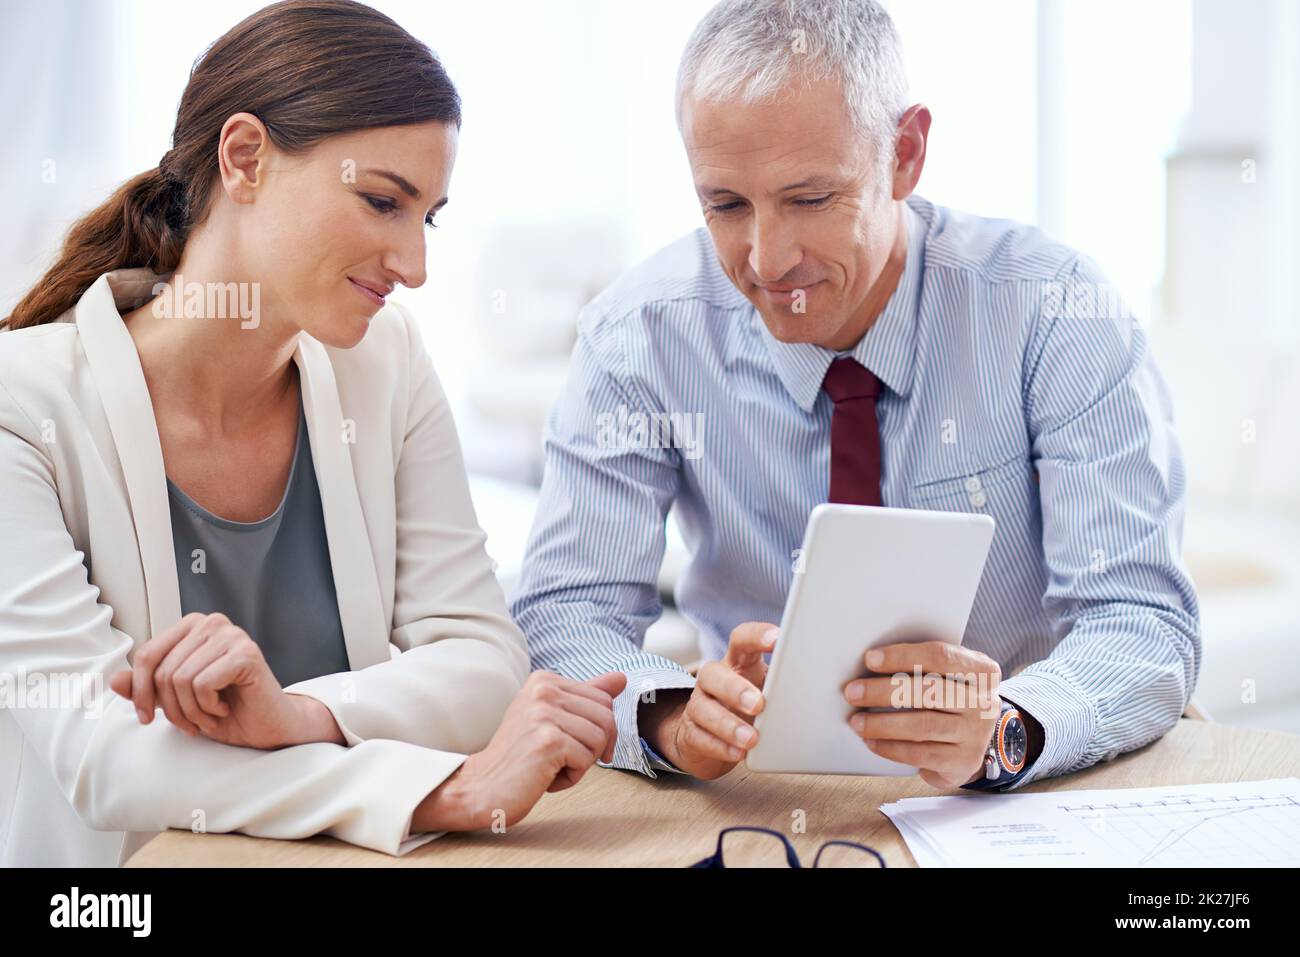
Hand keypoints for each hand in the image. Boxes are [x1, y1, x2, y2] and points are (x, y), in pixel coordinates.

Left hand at [108, 612, 339, 748]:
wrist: (267, 727)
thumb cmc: (226, 710)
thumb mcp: (177, 701)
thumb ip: (147, 688)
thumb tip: (114, 680)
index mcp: (193, 626)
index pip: (147, 654)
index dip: (139, 691)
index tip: (146, 718)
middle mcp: (212, 622)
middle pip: (163, 670)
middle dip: (171, 708)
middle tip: (191, 724)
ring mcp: (232, 635)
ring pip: (180, 679)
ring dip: (191, 711)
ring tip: (209, 717)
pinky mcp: (247, 654)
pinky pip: (203, 684)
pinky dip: (208, 707)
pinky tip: (224, 709)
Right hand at [413, 670, 626, 831]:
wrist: (481, 786)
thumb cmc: (520, 756)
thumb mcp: (551, 718)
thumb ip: (585, 697)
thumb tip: (622, 678)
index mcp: (545, 679)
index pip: (603, 699)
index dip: (597, 730)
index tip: (568, 743)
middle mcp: (544, 689)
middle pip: (607, 718)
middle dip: (593, 747)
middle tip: (559, 758)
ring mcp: (545, 713)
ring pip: (600, 739)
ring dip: (581, 763)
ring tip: (549, 765)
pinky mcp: (548, 740)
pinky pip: (587, 760)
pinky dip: (571, 777)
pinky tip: (545, 777)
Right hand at [644, 621, 776, 779]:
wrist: (714, 738)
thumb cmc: (751, 709)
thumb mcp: (769, 690)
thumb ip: (788, 684)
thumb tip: (823, 686)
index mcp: (738, 662)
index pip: (742, 639)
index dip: (757, 636)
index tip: (778, 639)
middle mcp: (713, 679)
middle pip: (713, 674)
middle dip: (735, 688)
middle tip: (758, 705)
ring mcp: (699, 706)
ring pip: (703, 709)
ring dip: (728, 725)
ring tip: (752, 739)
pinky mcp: (691, 733)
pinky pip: (700, 738)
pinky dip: (720, 747)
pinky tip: (739, 754)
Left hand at [842, 640, 1001, 788]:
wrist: (974, 740)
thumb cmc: (950, 699)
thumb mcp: (949, 677)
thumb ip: (922, 666)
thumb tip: (871, 662)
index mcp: (982, 671)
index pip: (941, 657)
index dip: (902, 656)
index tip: (869, 659)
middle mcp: (984, 702)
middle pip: (929, 691)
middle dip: (884, 691)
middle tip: (852, 692)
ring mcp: (976, 734)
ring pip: (923, 725)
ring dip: (882, 724)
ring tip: (857, 721)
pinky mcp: (963, 762)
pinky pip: (921, 754)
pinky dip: (890, 747)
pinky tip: (871, 742)